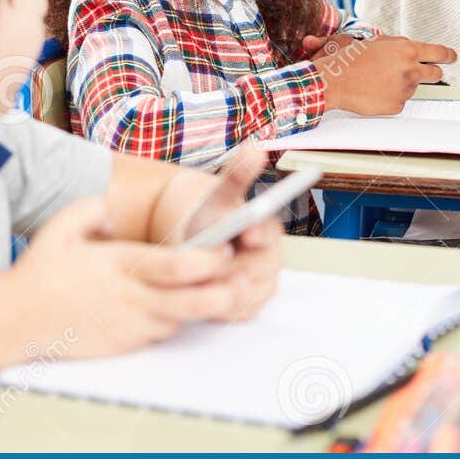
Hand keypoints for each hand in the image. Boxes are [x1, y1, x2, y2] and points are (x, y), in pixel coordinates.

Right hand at [13, 197, 238, 358]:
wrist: (17, 320)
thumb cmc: (40, 272)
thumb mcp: (61, 227)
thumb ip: (90, 210)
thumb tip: (111, 211)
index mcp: (121, 265)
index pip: (176, 265)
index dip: (208, 260)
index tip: (226, 251)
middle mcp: (131, 298)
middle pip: (191, 301)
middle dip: (222, 295)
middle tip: (242, 284)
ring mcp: (129, 325)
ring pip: (178, 319)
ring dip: (195, 308)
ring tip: (215, 292)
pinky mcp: (124, 345)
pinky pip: (158, 333)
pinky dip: (169, 321)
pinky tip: (169, 307)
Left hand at [199, 141, 282, 320]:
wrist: (190, 236)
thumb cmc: (205, 212)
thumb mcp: (216, 193)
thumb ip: (236, 175)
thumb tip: (256, 147)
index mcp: (266, 226)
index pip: (269, 231)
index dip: (260, 233)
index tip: (247, 232)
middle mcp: (269, 257)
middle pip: (258, 270)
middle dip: (233, 268)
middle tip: (209, 265)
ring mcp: (259, 284)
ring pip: (245, 294)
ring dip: (221, 288)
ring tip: (196, 279)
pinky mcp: (246, 306)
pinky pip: (234, 311)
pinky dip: (216, 305)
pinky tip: (197, 293)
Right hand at [313, 35, 455, 114]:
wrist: (335, 80)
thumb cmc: (350, 59)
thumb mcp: (374, 42)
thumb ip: (395, 45)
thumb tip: (407, 48)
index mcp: (406, 49)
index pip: (438, 53)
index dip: (448, 56)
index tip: (453, 57)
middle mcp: (410, 69)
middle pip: (435, 74)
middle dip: (431, 73)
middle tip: (421, 73)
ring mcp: (405, 89)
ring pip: (412, 88)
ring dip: (401, 85)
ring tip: (378, 81)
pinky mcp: (397, 105)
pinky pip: (399, 101)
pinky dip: (390, 98)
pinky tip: (374, 92)